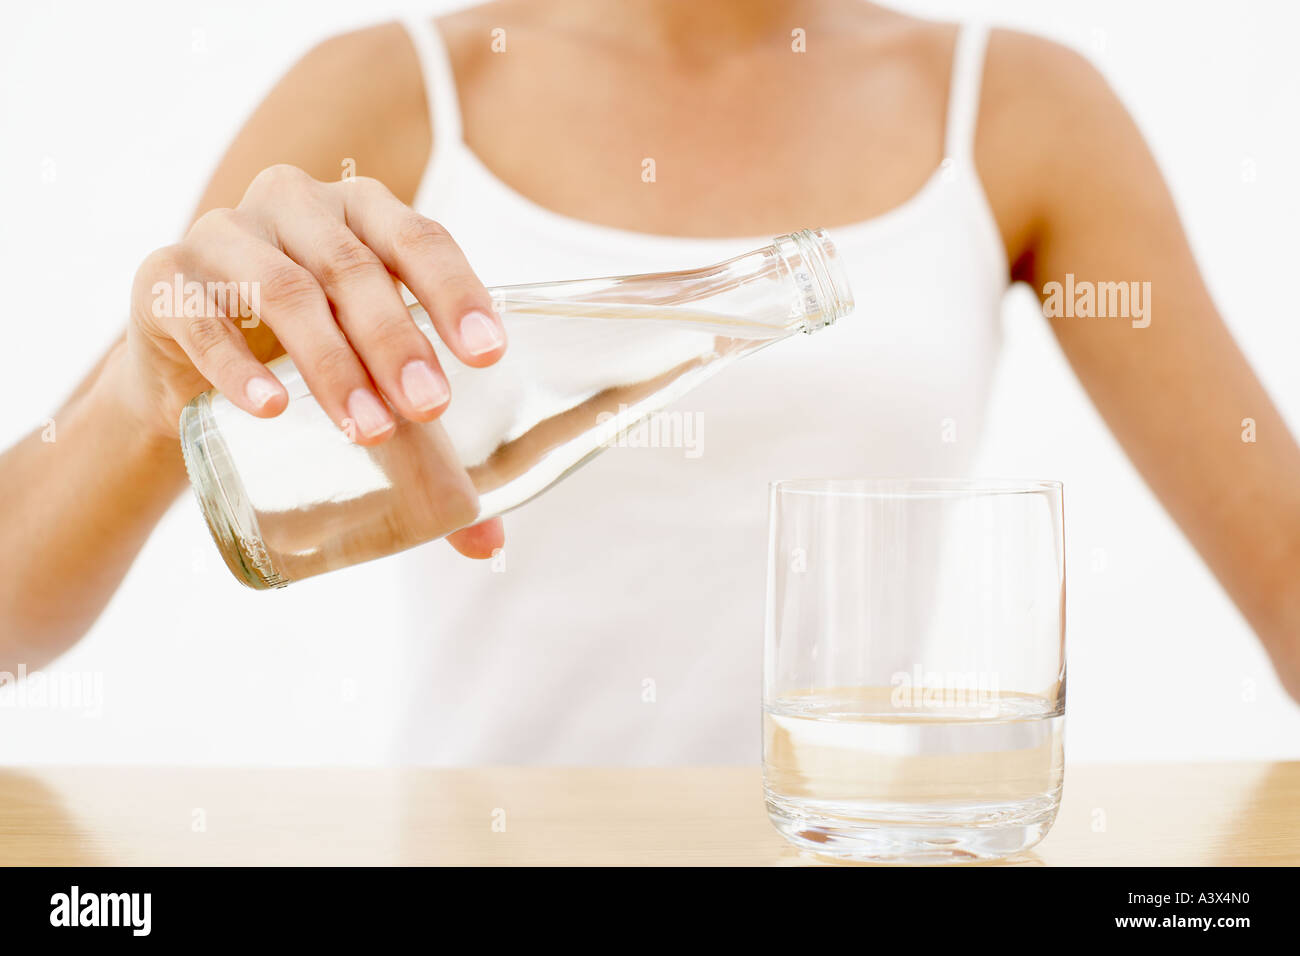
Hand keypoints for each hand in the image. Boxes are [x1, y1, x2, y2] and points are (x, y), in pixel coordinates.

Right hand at [122, 164, 506, 555]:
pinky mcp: (164, 279)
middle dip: (396, 340)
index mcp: (361, 213)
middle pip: (354, 267)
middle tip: (431, 408)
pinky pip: (200, 319)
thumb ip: (430, 451)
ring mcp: (224, 235)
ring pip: (285, 291)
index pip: (418, 237)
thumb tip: (489, 543)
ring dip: (331, 362)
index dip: (455, 290)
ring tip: (368, 428)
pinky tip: (270, 408)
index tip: (488, 355)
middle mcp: (295, 205)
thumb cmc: (301, 356)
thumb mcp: (368, 378)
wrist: (185, 367)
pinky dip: (236, 367)